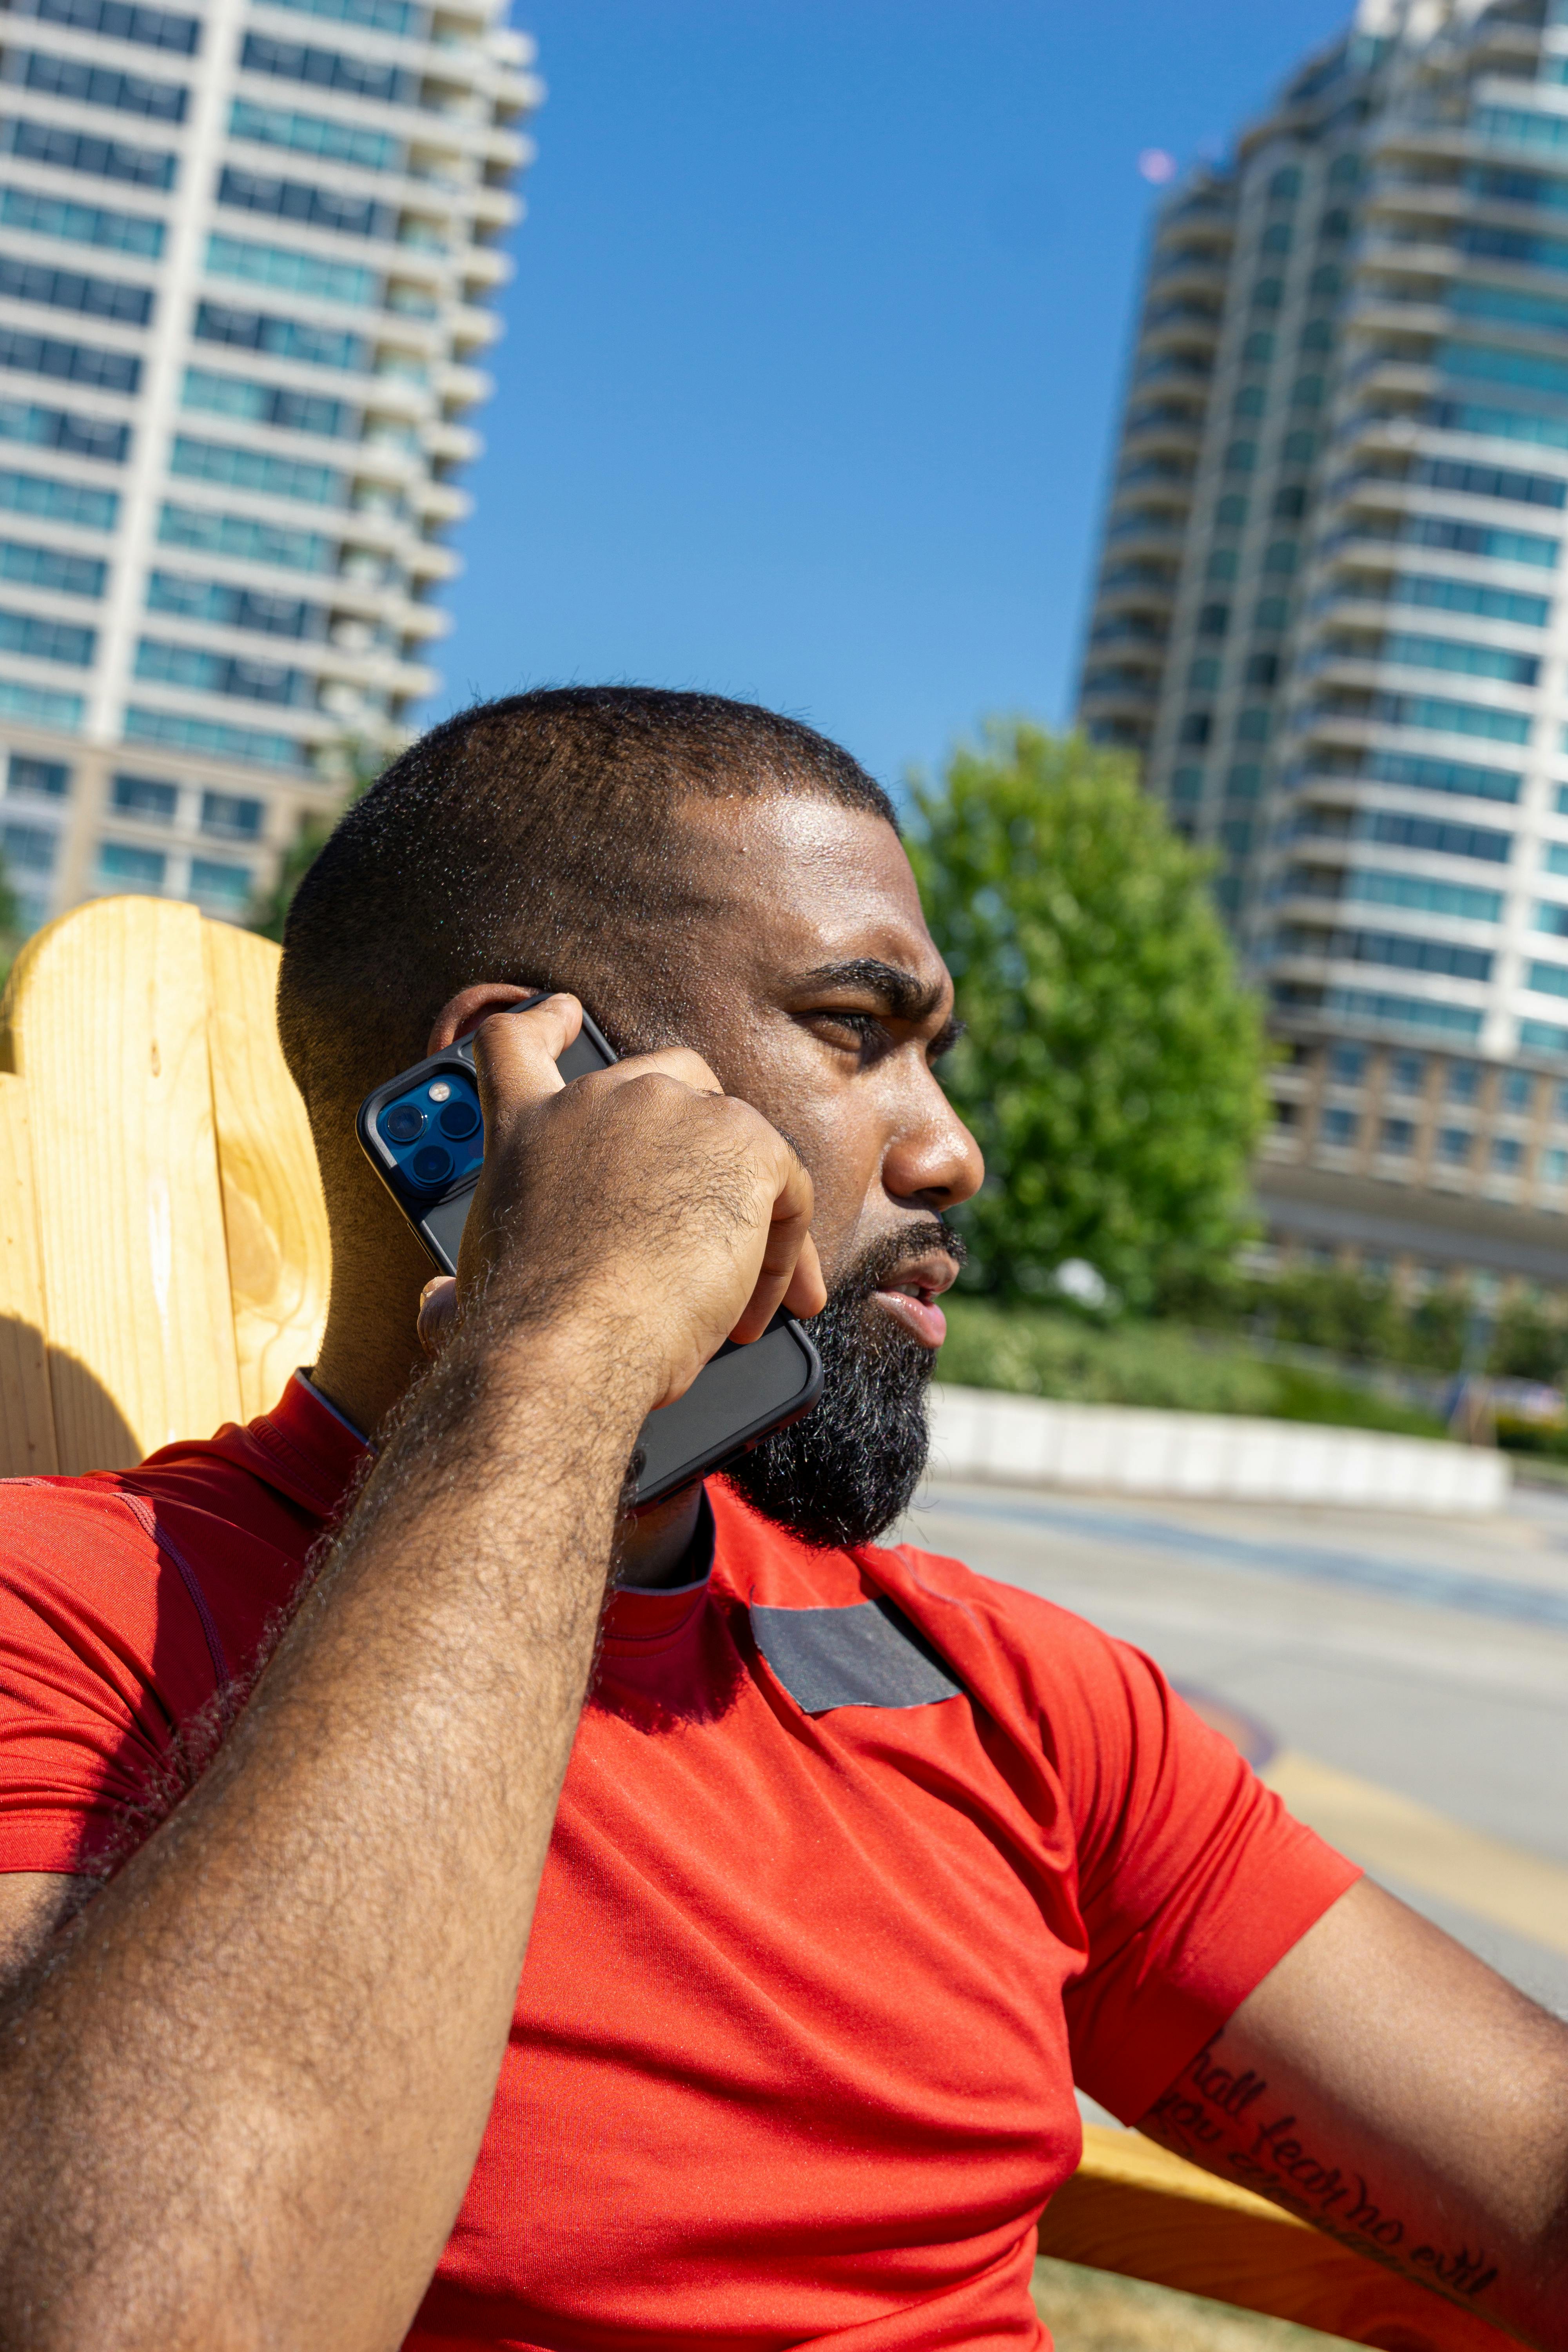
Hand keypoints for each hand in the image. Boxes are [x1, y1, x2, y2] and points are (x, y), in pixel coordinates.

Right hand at [419, 995, 824, 1410]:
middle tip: (702, 1214)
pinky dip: (788, 1249)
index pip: (518, 1043)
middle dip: (695, 1140)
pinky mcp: (743, 1143)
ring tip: (740, 1295)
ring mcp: (675, 1110)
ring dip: (746, 1213)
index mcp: (525, 1129)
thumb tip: (434, 1306)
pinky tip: (774, 1301)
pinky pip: (786, 1189)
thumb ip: (456, 1287)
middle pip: (669, 1079)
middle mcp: (598, 1101)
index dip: (545, 1022)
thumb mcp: (472, 1291)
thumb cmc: (521, 1328)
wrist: (570, 1342)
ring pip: (736, 1141)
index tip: (564, 1013)